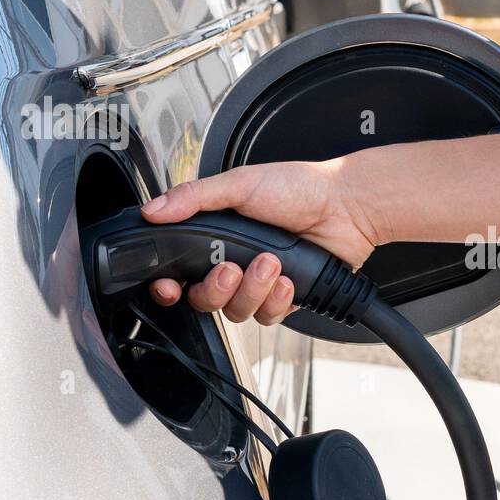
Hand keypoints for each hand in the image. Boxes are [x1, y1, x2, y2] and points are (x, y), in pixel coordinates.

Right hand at [140, 161, 380, 323]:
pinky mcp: (287, 298)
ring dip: (252, 290)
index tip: (169, 286)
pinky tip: (289, 280)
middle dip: (215, 288)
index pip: (178, 273)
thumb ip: (193, 198)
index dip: (168, 287)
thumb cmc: (298, 188)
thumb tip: (153, 210)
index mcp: (216, 237)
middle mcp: (235, 263)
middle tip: (231, 268)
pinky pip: (269, 316)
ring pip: (237, 311)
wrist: (346, 206)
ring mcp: (260, 283)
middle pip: (204, 300)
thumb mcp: (239, 183)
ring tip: (272, 263)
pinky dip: (277, 300)